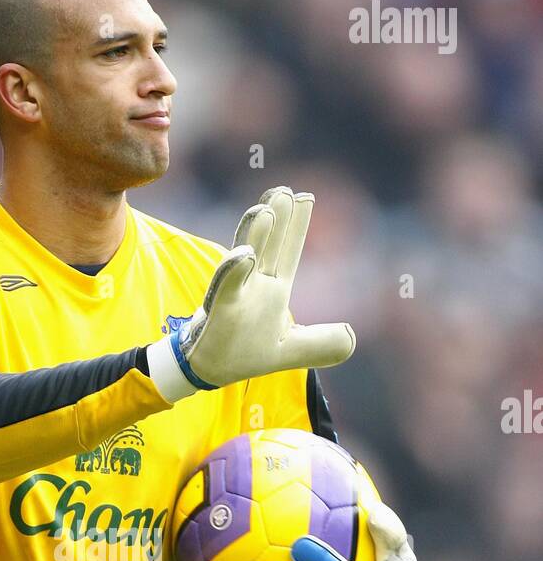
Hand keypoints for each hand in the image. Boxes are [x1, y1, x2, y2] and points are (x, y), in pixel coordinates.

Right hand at [145, 186, 355, 401]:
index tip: (305, 197)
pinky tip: (244, 256)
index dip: (297, 225)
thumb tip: (351, 337)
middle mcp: (255, 284)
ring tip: (266, 211)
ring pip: (247, 257)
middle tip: (284, 192)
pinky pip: (227, 287)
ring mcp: (236, 293)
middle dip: (278, 218)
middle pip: (270, 246)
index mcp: (274, 289)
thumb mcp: (291, 350)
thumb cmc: (245, 352)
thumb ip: (320, 343)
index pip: (289, 251)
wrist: (209, 368)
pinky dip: (235, 271)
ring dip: (257, 235)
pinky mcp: (220, 310)